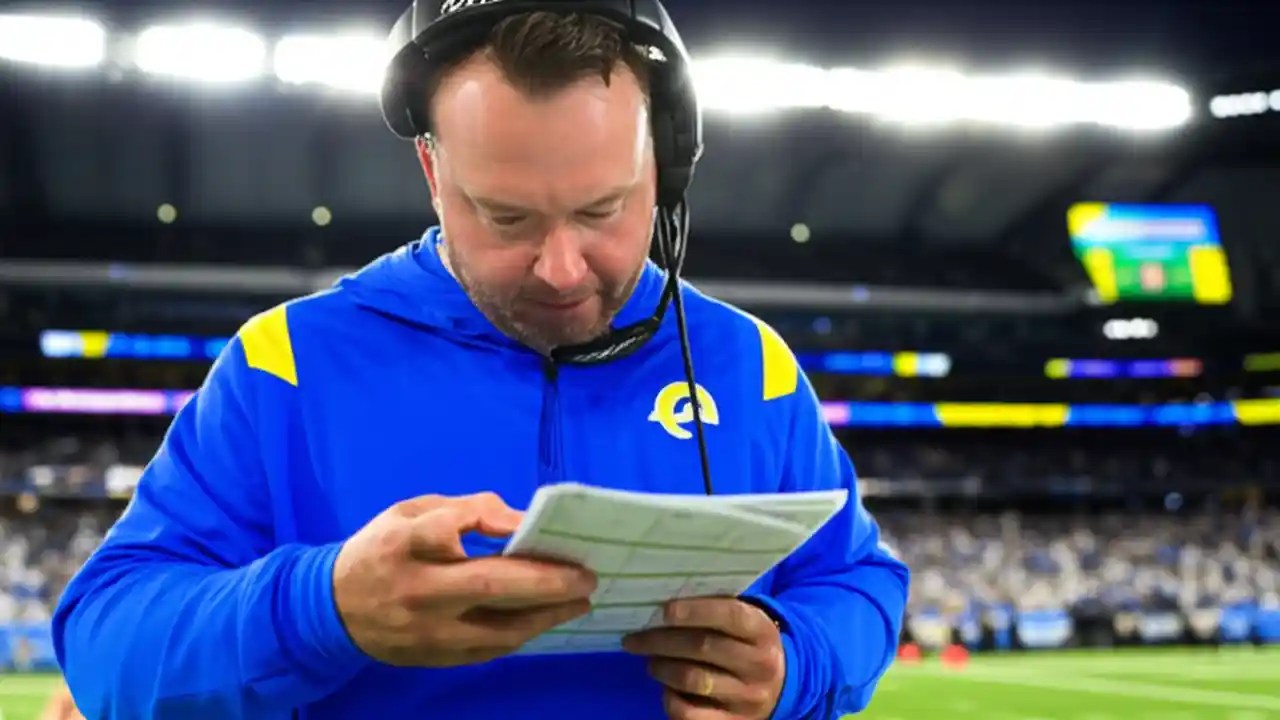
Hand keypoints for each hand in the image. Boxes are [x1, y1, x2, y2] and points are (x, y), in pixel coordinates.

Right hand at [333, 492, 596, 666]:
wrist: (332, 610)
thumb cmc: (381, 550)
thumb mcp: (408, 513)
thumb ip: (461, 510)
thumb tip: (516, 519)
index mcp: (402, 544)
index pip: (443, 529)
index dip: (484, 521)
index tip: (526, 523)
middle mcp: (415, 589)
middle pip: (488, 587)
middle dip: (545, 583)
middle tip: (585, 577)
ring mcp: (425, 630)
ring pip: (496, 629)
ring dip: (544, 617)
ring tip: (578, 602)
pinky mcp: (433, 657)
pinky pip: (488, 650)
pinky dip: (520, 634)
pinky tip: (544, 619)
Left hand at [622, 597, 784, 719]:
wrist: (780, 686)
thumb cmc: (747, 643)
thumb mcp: (745, 622)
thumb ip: (715, 610)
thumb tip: (663, 607)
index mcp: (762, 631)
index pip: (730, 615)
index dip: (694, 611)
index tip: (663, 610)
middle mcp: (759, 664)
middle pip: (702, 647)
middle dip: (661, 641)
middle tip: (635, 639)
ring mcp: (748, 697)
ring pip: (693, 680)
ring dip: (663, 669)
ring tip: (651, 662)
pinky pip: (690, 715)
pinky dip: (670, 701)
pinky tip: (666, 690)